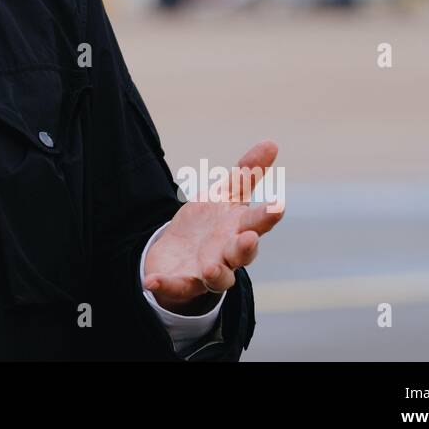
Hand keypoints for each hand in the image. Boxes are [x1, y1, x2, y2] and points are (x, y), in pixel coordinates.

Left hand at [142, 139, 283, 314]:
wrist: (183, 256)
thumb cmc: (212, 224)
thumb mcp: (227, 196)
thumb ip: (247, 173)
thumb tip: (272, 142)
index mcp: (239, 229)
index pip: (258, 222)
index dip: (267, 215)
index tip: (278, 205)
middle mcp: (228, 254)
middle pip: (242, 253)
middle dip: (245, 247)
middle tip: (248, 238)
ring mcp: (208, 272)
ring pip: (218, 278)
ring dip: (215, 272)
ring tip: (208, 267)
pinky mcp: (183, 283)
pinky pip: (175, 286)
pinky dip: (164, 285)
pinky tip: (150, 281)